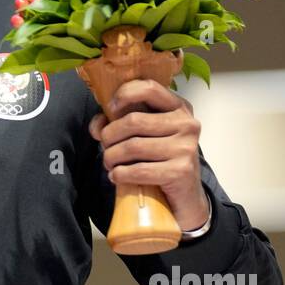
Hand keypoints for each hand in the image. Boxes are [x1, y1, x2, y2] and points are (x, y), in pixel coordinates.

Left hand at [87, 66, 207, 231]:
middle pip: (133, 121)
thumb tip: (97, 126)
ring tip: (110, 164)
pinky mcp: (181, 171)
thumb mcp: (145, 136)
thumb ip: (120, 123)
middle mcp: (187, 124)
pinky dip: (120, 174)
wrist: (186, 197)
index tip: (110, 108)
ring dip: (111, 157)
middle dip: (110, 136)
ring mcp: (186, 147)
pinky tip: (117, 176)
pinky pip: (138, 170)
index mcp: (179, 108)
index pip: (149, 88)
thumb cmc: (161, 160)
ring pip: (132, 146)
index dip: (124, 94)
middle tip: (106, 148)